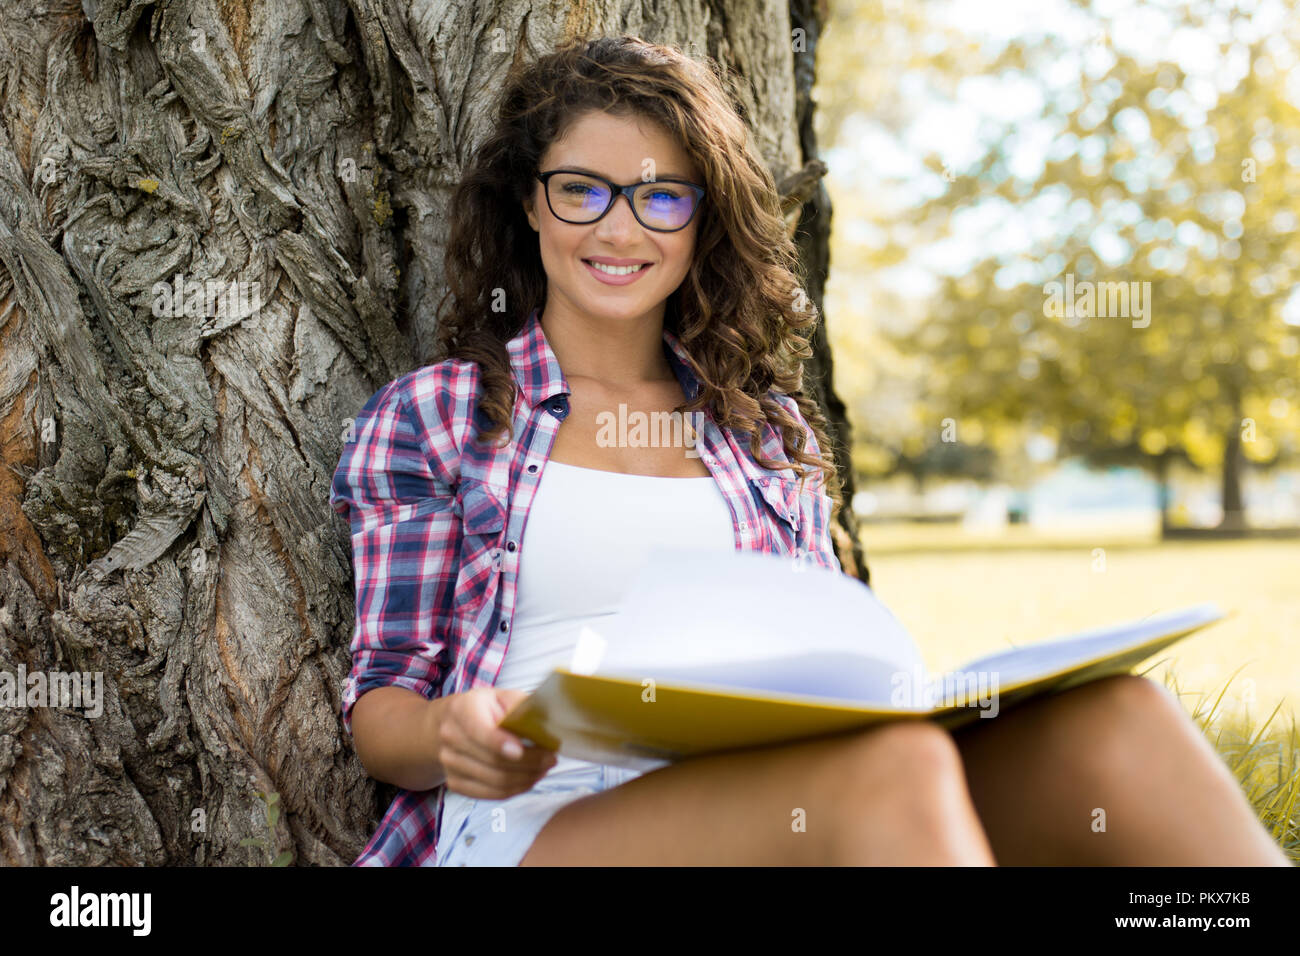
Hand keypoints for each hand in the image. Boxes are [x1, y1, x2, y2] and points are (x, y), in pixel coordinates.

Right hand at [437, 687, 558, 799]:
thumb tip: (546, 725)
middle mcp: (451, 737)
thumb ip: (522, 707)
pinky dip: (516, 789)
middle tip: (551, 758)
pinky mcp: (456, 783)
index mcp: (462, 709)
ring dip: (527, 778)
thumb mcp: (502, 696)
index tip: (522, 750)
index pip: (480, 731)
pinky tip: (530, 778)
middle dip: (529, 762)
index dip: (501, 743)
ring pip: (496, 781)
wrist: (450, 724)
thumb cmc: (484, 709)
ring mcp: (450, 763)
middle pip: (493, 761)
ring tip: (544, 768)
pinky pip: (491, 794)